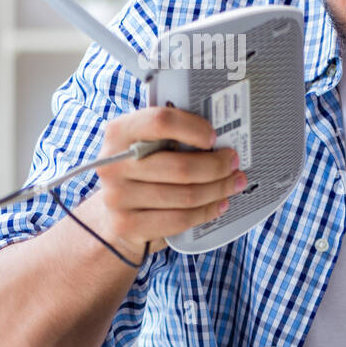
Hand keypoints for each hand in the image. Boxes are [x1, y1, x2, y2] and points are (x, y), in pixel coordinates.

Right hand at [91, 106, 245, 257]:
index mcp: (119, 133)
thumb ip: (170, 136)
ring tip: (232, 184)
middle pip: (180, 166)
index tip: (213, 137)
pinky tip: (218, 205)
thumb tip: (218, 139)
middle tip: (233, 163)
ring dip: (217, 190)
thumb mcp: (145, 146)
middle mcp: (113, 164)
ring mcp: (117, 197)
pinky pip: (179, 219)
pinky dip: (206, 212)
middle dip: (217, 166)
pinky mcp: (127, 225)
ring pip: (186, 195)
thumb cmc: (140, 171)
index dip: (193, 128)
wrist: (112, 214)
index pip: (161, 121)